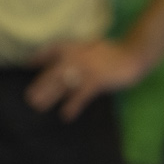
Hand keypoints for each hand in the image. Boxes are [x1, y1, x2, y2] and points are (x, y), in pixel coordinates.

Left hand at [27, 35, 146, 118]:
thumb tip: (58, 64)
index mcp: (75, 47)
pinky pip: (80, 95)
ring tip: (39, 107)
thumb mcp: (91, 48)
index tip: (28, 65)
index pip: (52, 49)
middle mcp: (76, 57)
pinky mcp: (97, 80)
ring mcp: (86, 69)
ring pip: (62, 85)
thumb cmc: (112, 53)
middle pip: (53, 73)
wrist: (134, 53)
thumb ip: (75, 53)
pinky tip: (66, 115)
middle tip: (29, 99)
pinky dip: (72, 106)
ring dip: (50, 96)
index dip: (39, 57)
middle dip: (40, 85)